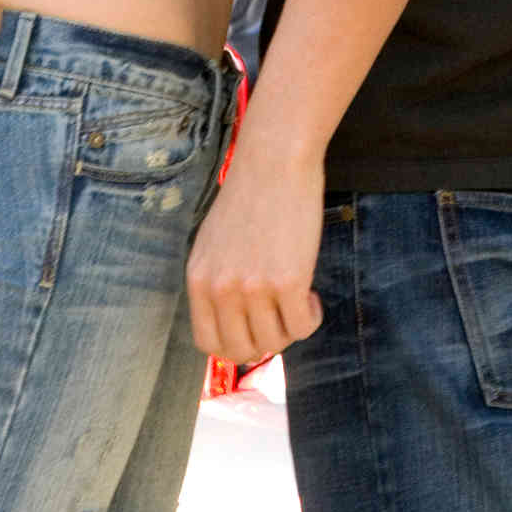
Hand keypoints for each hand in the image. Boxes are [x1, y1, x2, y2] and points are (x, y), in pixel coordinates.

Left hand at [188, 139, 326, 361]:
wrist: (275, 160)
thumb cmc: (249, 195)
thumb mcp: (214, 243)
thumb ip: (217, 279)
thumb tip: (234, 316)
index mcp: (198, 280)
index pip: (208, 343)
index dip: (236, 344)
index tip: (255, 328)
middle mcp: (221, 289)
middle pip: (242, 350)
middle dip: (266, 342)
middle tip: (282, 317)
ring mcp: (253, 288)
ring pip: (275, 342)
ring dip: (291, 329)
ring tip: (299, 300)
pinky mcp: (288, 281)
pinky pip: (303, 326)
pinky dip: (312, 318)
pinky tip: (312, 294)